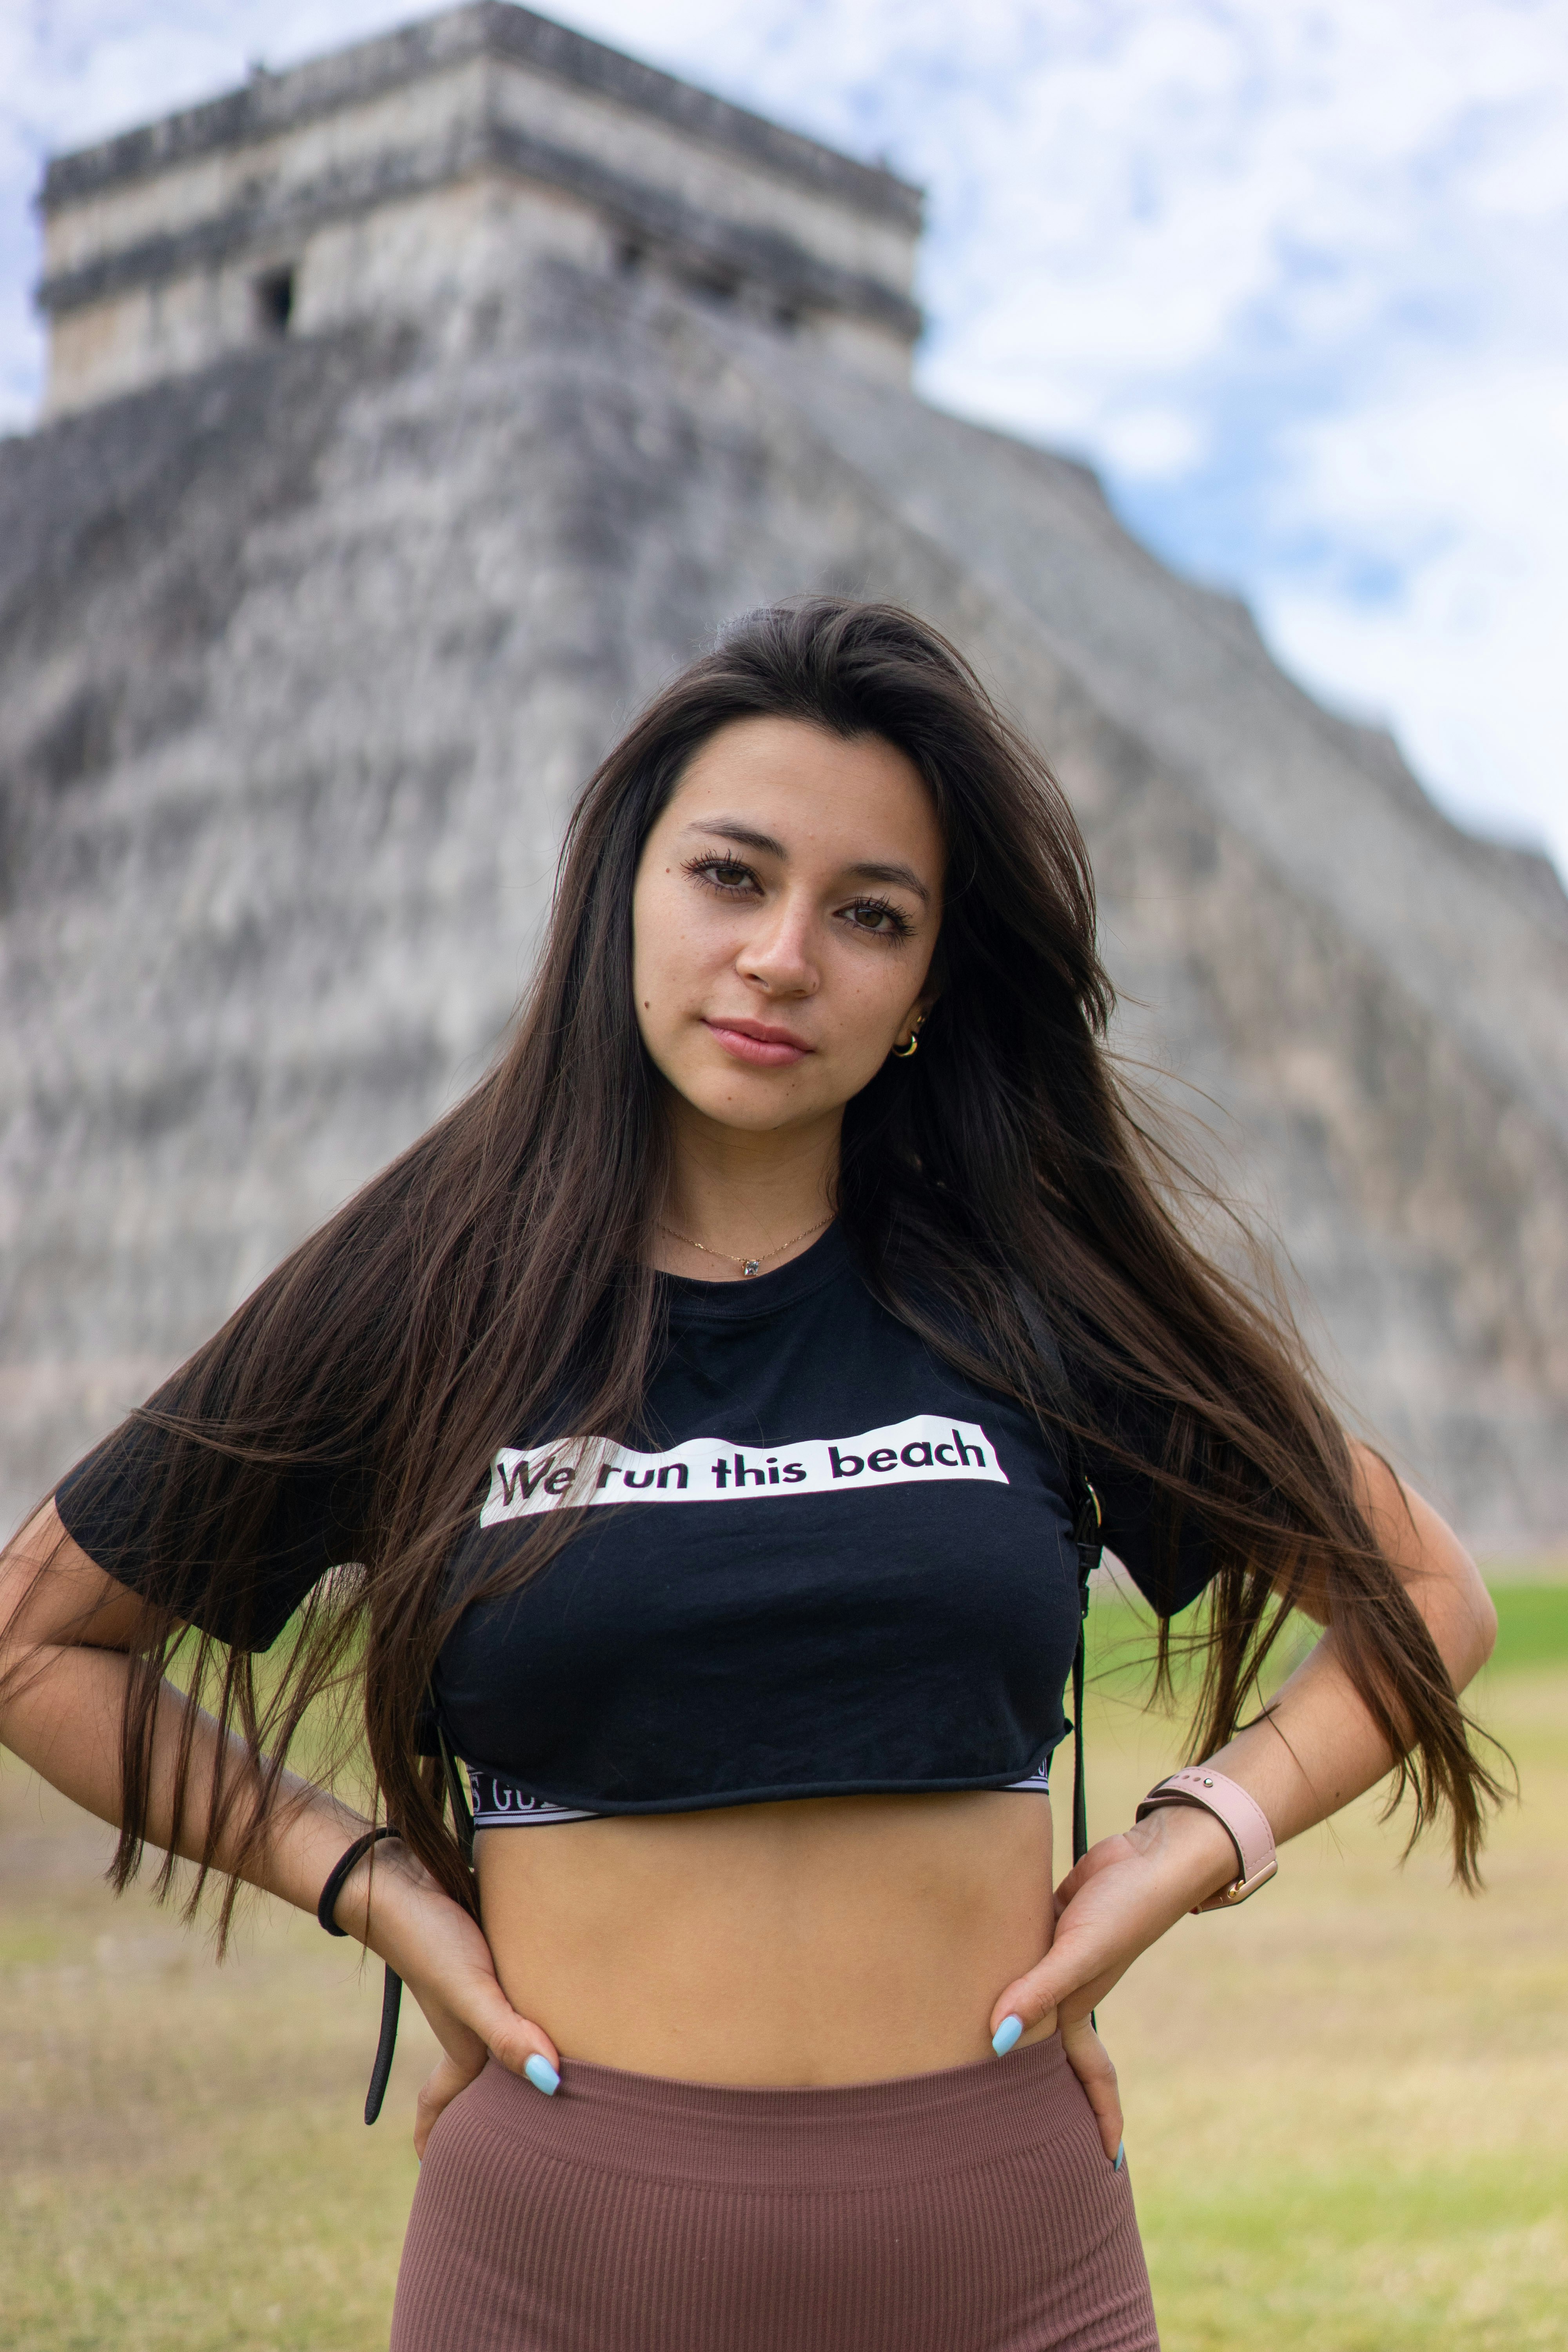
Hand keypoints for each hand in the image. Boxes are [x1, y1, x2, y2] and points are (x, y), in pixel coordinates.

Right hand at [346, 1845, 561, 2159]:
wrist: (401, 1876)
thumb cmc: (430, 1941)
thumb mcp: (470, 1993)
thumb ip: (507, 2036)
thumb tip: (552, 2083)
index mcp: (463, 2041)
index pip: (444, 2099)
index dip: (436, 2132)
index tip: (428, 2162)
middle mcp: (472, 2015)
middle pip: (482, 2068)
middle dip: (492, 2099)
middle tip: (518, 2125)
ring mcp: (480, 1981)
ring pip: (503, 2022)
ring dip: (517, 2041)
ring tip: (547, 2060)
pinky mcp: (491, 1946)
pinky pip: (514, 1982)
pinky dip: (529, 1993)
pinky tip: (555, 1985)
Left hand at [988, 1802, 1237, 2160]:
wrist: (1148, 1855)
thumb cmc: (1124, 1908)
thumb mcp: (1080, 1953)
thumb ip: (1039, 1992)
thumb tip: (999, 2040)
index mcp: (1081, 2007)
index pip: (1092, 2077)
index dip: (1101, 2118)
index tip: (1109, 2163)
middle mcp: (1070, 1988)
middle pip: (1053, 2049)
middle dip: (1048, 2085)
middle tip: (1022, 2120)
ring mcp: (1061, 1956)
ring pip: (1031, 1998)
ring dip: (1017, 2019)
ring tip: (990, 2046)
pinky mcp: (1049, 1921)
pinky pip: (1021, 1953)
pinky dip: (1004, 1965)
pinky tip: (978, 1965)